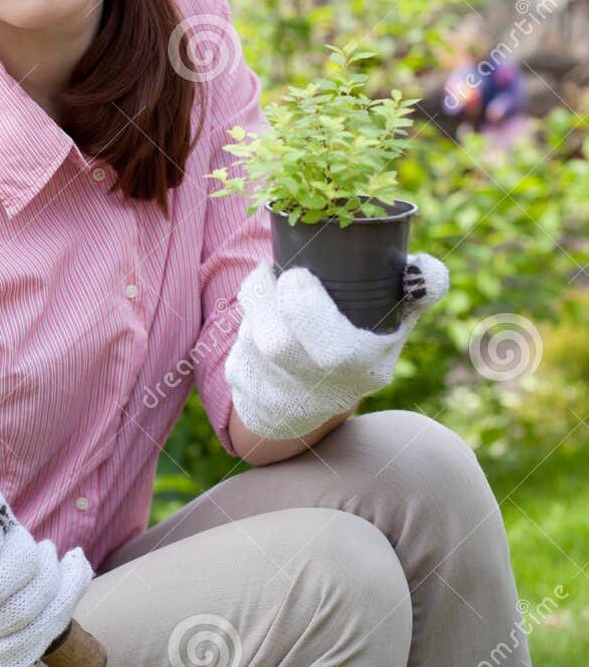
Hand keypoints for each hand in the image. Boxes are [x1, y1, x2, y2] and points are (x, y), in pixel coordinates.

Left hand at [223, 253, 448, 440]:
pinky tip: (259, 312)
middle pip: (281, 347)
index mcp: (365, 369)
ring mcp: (281, 396)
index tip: (298, 274)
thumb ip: (419, 288)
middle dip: (270, 299)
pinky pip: (238, 350)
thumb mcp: (394, 322)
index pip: (335, 349)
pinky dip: (244, 322)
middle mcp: (321, 391)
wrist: (311, 398)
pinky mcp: (249, 390)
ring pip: (253, 343)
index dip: (307, 308)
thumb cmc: (358, 342)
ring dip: (254, 302)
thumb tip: (427, 268)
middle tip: (276, 272)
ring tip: (266, 281)